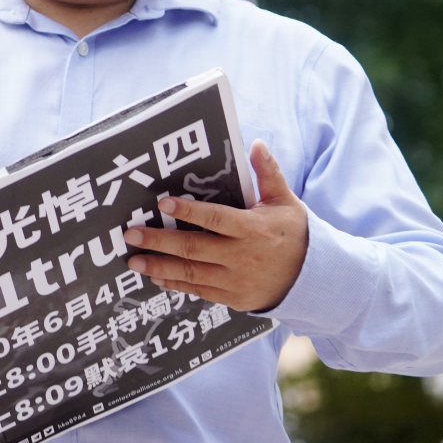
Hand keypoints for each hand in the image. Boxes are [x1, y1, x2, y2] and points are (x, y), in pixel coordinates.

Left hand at [125, 140, 308, 311]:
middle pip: (194, 248)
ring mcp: (237, 282)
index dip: (189, 212)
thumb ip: (267, 173)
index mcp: (253, 230)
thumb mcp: (284, 201)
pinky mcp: (234, 299)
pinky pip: (200, 291)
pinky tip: (156, 277)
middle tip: (130, 234)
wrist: (312, 278)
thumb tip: (255, 144)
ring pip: (192, 274)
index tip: (162, 204)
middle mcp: (242, 257)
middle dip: (159, 241)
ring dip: (160, 267)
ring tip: (134, 261)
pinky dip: (177, 284)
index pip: (216, 219)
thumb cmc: (293, 233)